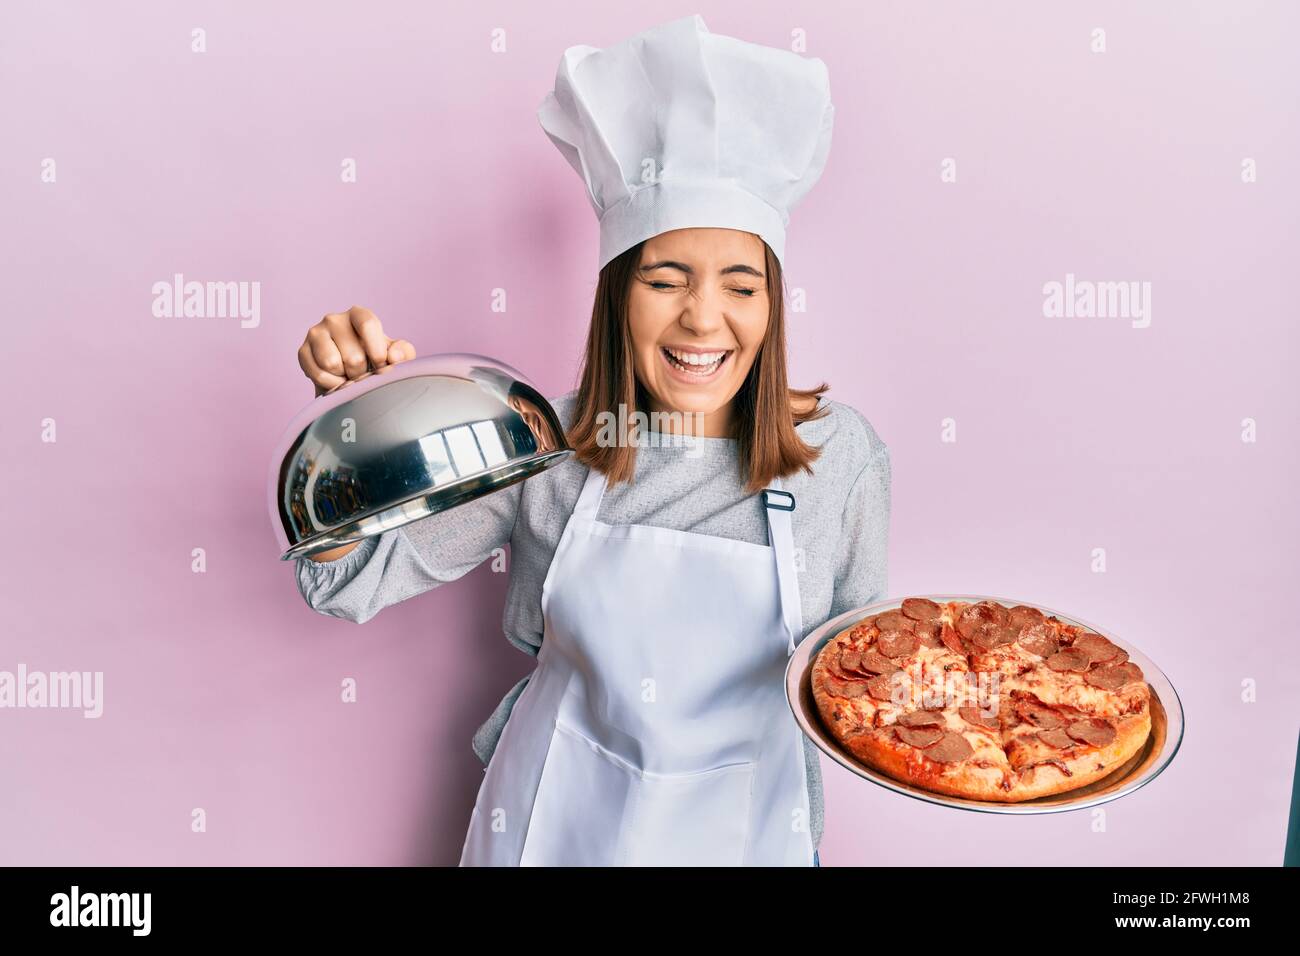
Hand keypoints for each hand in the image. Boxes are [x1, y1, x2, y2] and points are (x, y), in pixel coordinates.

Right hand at [297, 306, 416, 395]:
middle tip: (363, 374)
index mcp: (359, 314)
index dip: (376, 350)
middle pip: (353, 355)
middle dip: (362, 373)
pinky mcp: (302, 350)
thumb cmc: (374, 359)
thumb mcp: (394, 355)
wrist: (348, 373)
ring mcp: (316, 333)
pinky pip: (318, 374)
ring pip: (332, 363)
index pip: (368, 324)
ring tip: (349, 376)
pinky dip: (331, 384)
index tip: (381, 366)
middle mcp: (334, 319)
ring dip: (345, 378)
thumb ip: (403, 352)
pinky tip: (336, 381)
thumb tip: (394, 356)